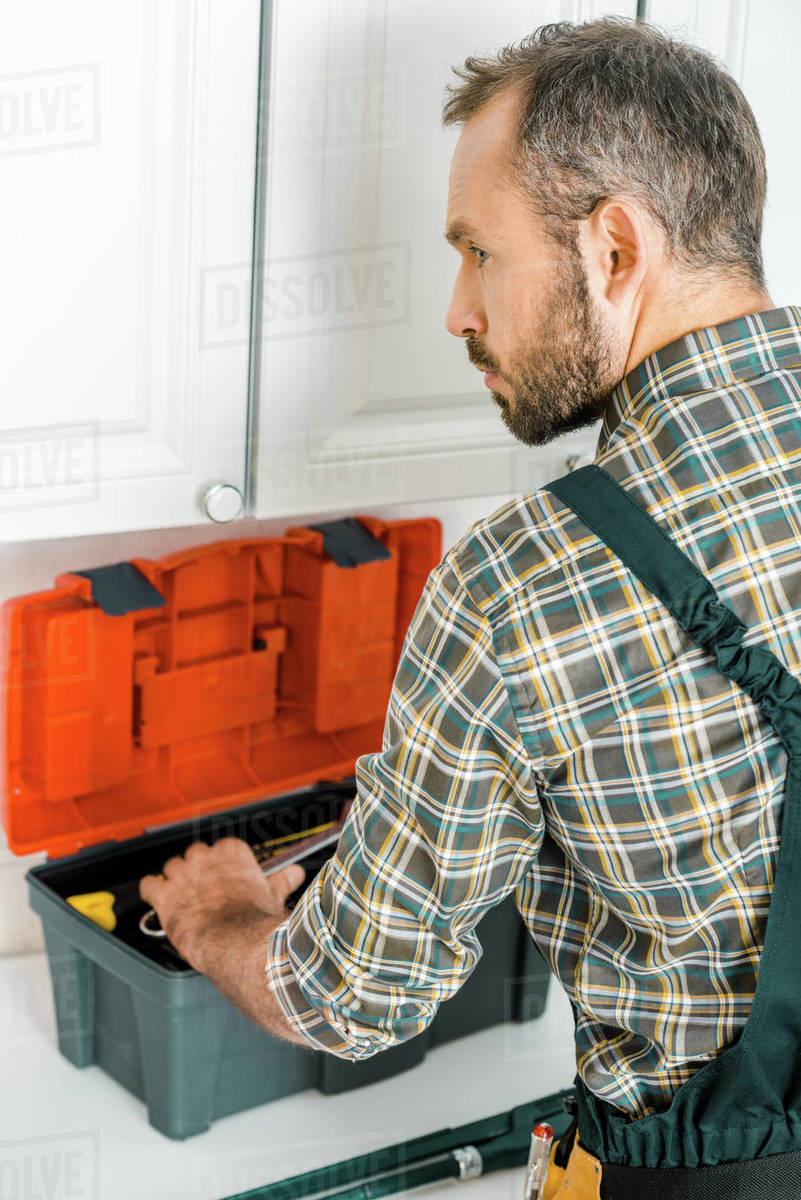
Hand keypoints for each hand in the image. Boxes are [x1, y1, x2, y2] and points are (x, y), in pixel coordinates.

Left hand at [139, 837, 305, 969]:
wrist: (236, 945)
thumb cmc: (254, 922)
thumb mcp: (272, 896)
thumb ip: (281, 880)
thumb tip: (295, 873)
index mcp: (232, 852)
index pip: (222, 848)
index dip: (220, 864)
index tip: (223, 875)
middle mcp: (205, 858)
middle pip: (194, 854)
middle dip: (196, 868)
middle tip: (202, 887)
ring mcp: (182, 875)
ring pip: (171, 866)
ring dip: (174, 879)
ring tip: (180, 895)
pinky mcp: (164, 895)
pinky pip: (148, 884)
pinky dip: (150, 891)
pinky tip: (155, 897)